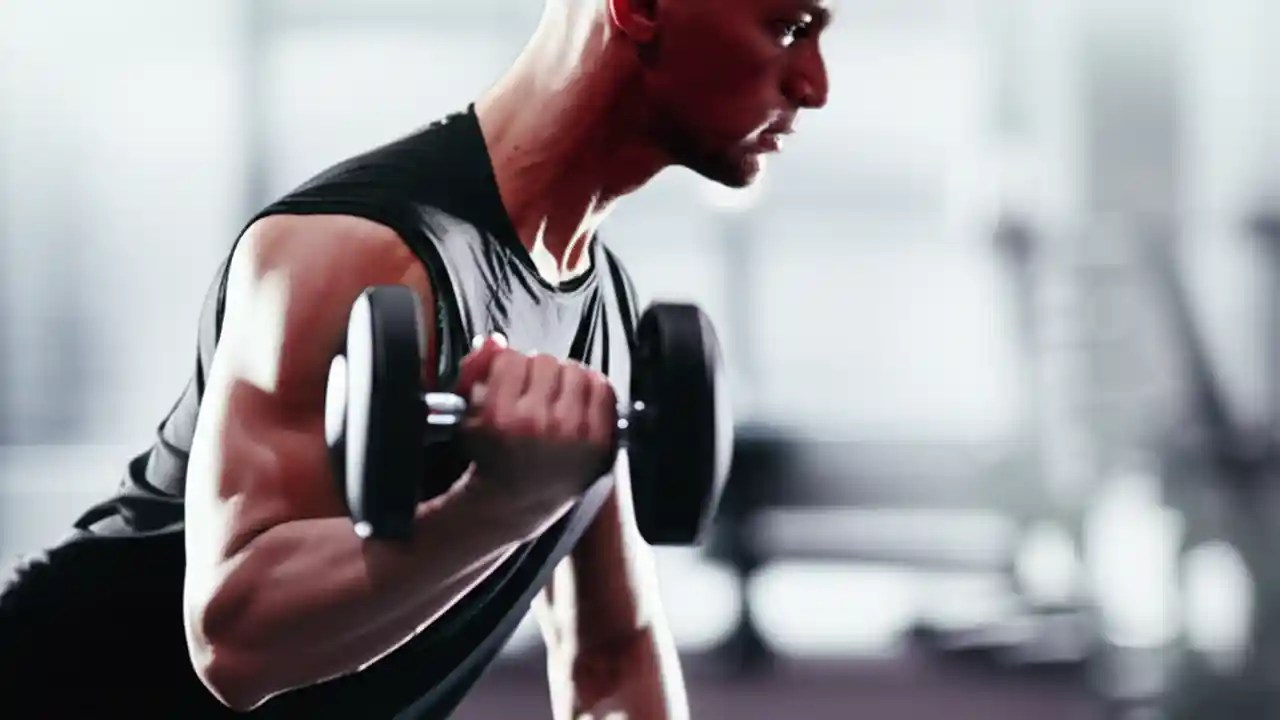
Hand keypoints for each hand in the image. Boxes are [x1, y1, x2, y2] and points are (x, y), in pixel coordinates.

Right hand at [454, 334, 617, 525]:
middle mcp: (538, 424)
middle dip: (536, 373)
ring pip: (573, 368)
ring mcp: (572, 431)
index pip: (511, 359)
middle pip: (544, 360)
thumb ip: (475, 370)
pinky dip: (590, 388)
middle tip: (531, 393)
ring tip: (554, 398)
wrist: (518, 500)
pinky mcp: (599, 438)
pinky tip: (576, 403)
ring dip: (563, 378)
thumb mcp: (469, 415)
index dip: (507, 368)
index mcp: (501, 418)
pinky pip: (602, 387)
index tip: (507, 384)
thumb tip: (495, 340)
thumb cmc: (493, 455)